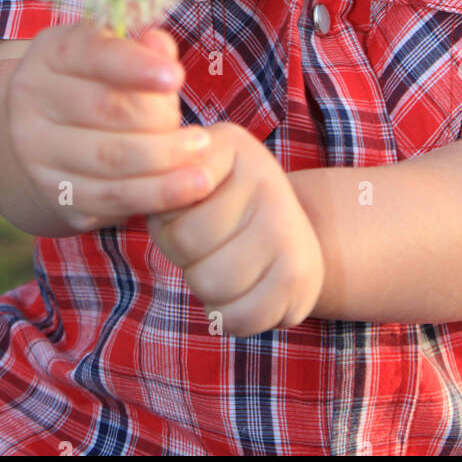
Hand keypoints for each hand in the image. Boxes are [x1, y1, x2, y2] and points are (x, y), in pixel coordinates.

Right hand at [5, 22, 213, 232]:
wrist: (50, 137)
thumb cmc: (97, 85)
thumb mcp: (114, 55)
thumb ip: (142, 49)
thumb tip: (160, 45)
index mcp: (50, 55)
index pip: (94, 54)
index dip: (136, 65)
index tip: (177, 77)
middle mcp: (32, 103)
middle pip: (105, 110)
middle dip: (161, 122)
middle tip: (202, 136)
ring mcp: (37, 153)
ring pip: (110, 160)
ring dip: (165, 164)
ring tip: (203, 164)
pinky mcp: (54, 193)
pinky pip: (110, 198)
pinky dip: (155, 195)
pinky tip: (187, 189)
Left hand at [146, 121, 324, 336]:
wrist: (295, 234)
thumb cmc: (222, 209)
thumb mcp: (190, 180)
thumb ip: (165, 181)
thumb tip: (161, 193)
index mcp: (230, 144)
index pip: (166, 201)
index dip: (167, 222)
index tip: (189, 213)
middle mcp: (265, 176)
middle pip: (185, 243)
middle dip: (186, 256)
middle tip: (210, 246)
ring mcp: (286, 225)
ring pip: (208, 283)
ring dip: (206, 288)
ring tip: (227, 265)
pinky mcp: (300, 275)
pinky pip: (237, 316)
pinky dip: (230, 316)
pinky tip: (243, 292)